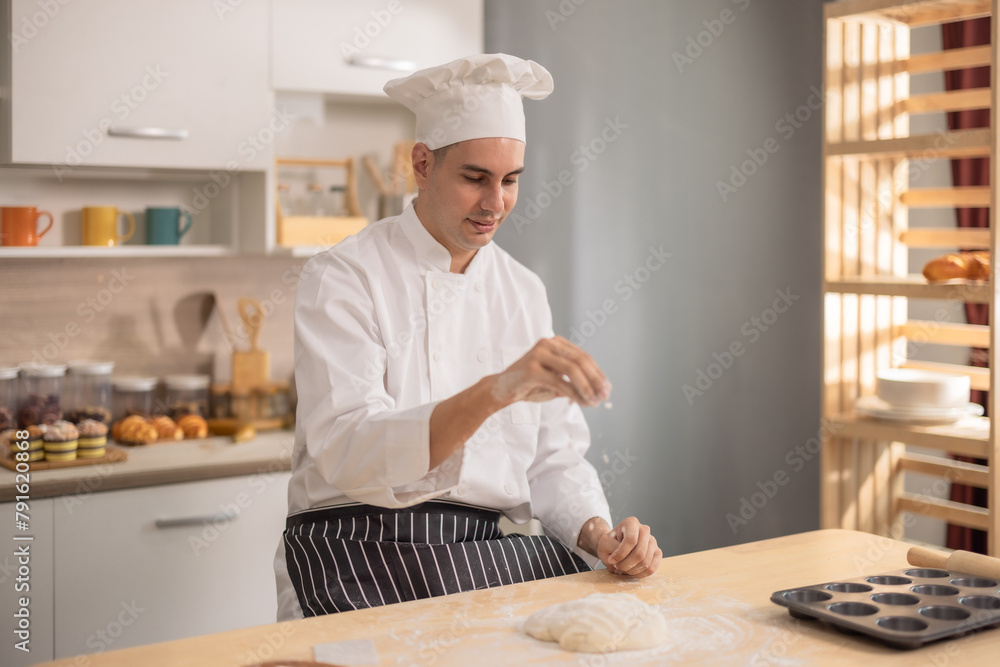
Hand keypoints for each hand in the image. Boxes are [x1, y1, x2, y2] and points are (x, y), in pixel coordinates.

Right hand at [489, 336, 610, 407]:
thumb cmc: (530, 386)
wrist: (502, 390)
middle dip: (596, 380)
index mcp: (555, 343)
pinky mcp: (531, 369)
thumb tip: (598, 393)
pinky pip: (559, 381)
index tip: (607, 388)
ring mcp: (538, 354)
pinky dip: (573, 393)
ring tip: (594, 401)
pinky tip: (581, 402)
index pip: (583, 357)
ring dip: (587, 387)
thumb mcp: (556, 383)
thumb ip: (574, 383)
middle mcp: (548, 344)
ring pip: (572, 370)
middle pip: (580, 361)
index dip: (598, 373)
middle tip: (605, 395)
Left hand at [597, 517, 661, 577]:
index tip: (611, 560)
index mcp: (631, 523)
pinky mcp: (657, 552)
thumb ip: (613, 549)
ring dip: (632, 570)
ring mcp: (652, 541)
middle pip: (639, 553)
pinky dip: (641, 574)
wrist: (614, 546)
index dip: (621, 554)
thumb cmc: (609, 544)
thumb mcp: (605, 543)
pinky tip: (632, 572)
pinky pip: (652, 568)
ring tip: (623, 568)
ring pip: (645, 562)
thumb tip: (622, 558)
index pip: (631, 540)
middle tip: (617, 566)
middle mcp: (644, 530)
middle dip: (626, 564)